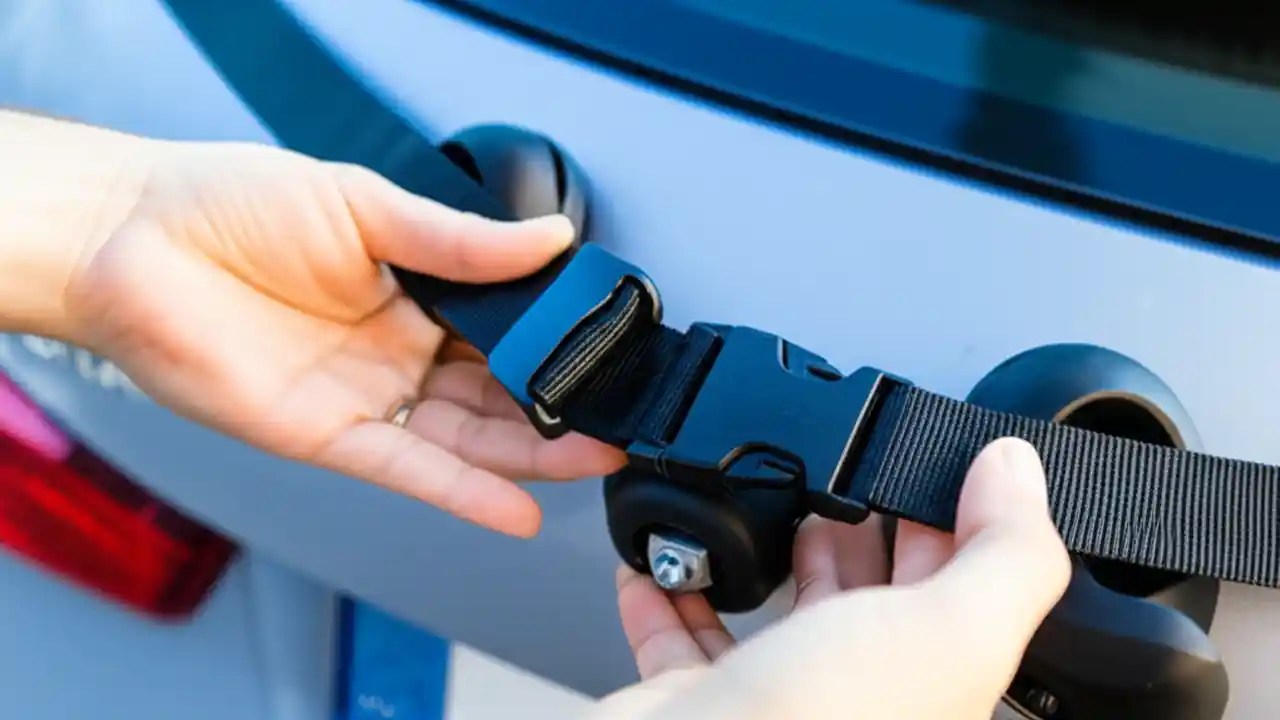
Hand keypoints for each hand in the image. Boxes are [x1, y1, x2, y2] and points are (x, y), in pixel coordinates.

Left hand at [60, 135, 624, 536]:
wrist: (131, 242)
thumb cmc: (228, 206)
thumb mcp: (364, 205)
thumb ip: (460, 240)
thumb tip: (549, 241)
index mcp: (413, 288)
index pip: (503, 326)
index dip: (555, 343)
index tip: (607, 351)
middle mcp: (398, 348)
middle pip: (496, 391)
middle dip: (559, 409)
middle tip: (617, 419)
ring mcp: (368, 396)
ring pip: (465, 437)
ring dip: (530, 454)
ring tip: (594, 458)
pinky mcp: (329, 436)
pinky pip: (407, 470)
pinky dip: (462, 492)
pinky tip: (516, 508)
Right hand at [592, 437, 1069, 719]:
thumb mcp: (950, 634)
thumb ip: (1004, 553)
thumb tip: (1018, 472)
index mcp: (933, 689)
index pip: (966, 597)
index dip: (958, 525)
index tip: (936, 464)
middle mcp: (858, 700)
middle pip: (873, 599)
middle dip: (866, 529)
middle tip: (854, 468)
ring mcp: (774, 701)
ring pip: (787, 616)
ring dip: (780, 555)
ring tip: (774, 503)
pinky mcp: (695, 701)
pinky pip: (683, 637)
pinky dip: (674, 594)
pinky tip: (666, 563)